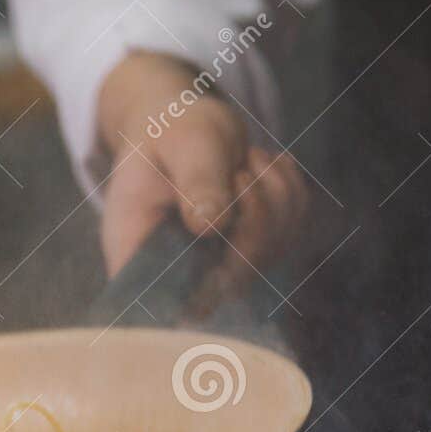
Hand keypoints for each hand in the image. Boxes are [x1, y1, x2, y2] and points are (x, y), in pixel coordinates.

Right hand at [96, 51, 308, 304]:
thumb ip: (195, 180)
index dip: (202, 290)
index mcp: (138, 255)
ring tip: (245, 161)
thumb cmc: (170, 129)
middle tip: (241, 170)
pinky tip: (262, 167)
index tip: (223, 229)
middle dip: (254, 219)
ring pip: (271, 254)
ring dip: (275, 197)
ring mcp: (221, 266)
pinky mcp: (256, 250)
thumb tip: (210, 225)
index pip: (165, 308)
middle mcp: (180, 273)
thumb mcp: (180, 141)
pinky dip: (288, 191)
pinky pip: (292, 231)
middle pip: (233, 282)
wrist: (185, 123)